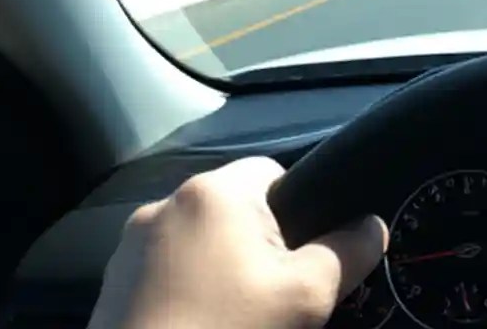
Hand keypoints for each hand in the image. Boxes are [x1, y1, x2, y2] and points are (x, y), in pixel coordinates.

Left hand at [88, 156, 387, 328]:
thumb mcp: (307, 295)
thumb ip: (348, 252)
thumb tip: (373, 226)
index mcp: (213, 192)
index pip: (273, 172)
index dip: (300, 211)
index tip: (305, 258)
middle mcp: (164, 206)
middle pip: (235, 211)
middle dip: (260, 247)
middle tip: (277, 295)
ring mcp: (130, 247)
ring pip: (200, 244)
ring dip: (221, 270)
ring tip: (237, 317)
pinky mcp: (112, 285)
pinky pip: (168, 272)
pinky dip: (189, 292)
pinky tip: (202, 324)